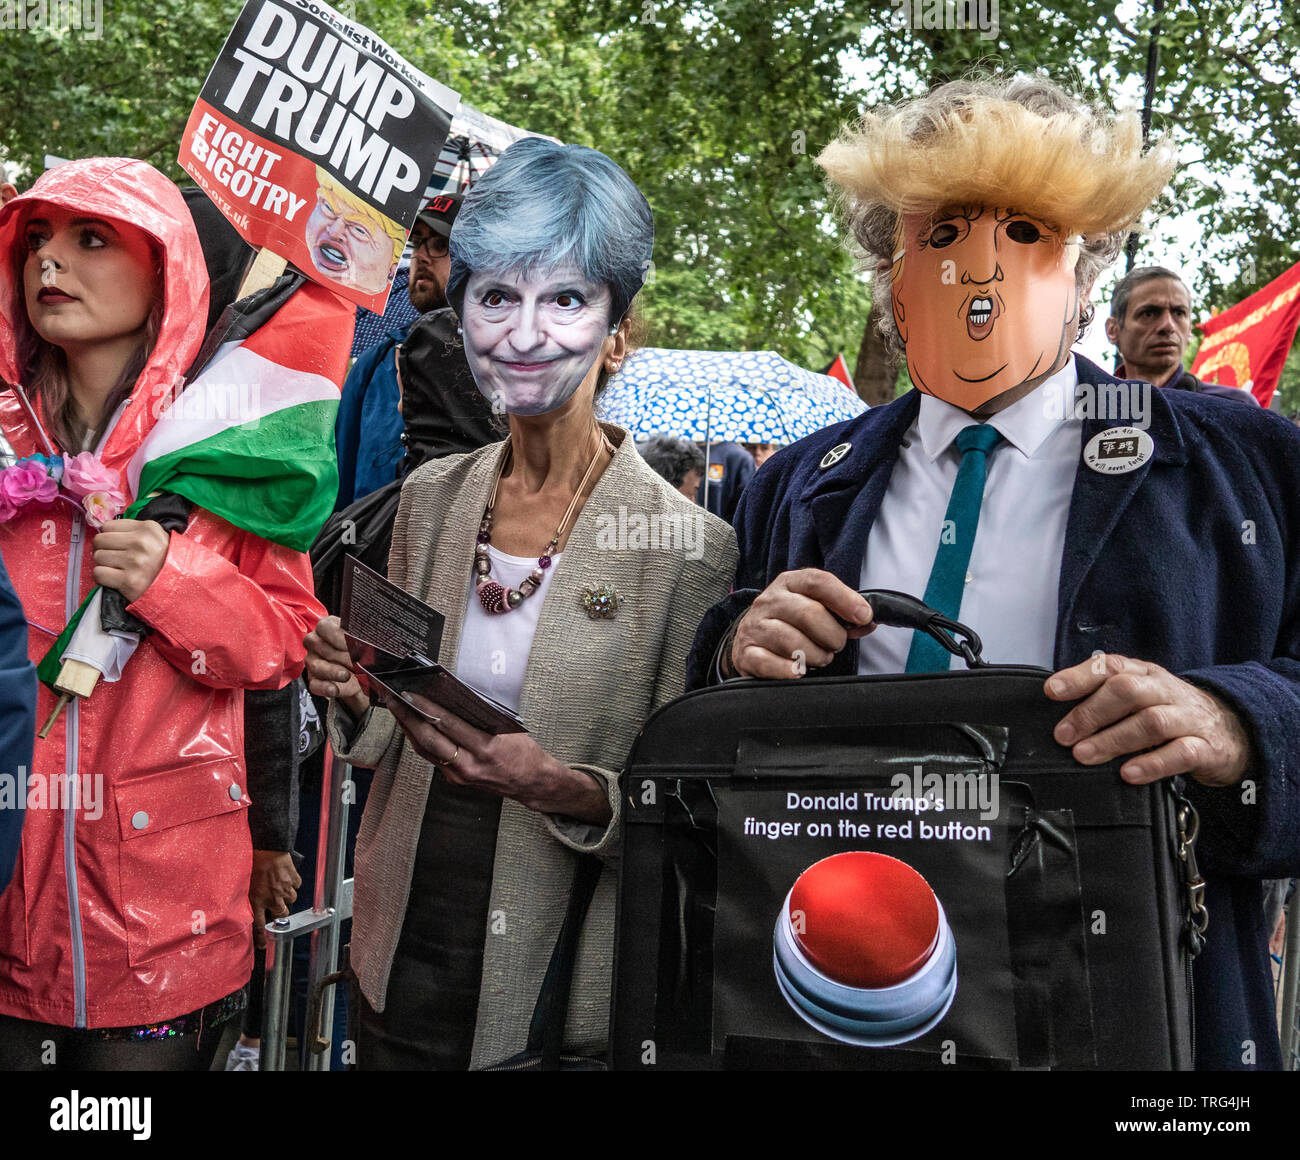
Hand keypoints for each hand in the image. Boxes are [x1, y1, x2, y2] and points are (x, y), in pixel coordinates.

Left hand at [92, 518, 169, 602]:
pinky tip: (116, 578)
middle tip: (115, 557)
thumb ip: (132, 531)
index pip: (107, 526)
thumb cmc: (162, 562)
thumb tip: (102, 532)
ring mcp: (136, 562)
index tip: (118, 545)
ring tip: (119, 569)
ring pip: (98, 557)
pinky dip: (104, 577)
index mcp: (148, 529)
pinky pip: (99, 573)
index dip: (110, 536)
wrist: (178, 586)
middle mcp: (142, 543)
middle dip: (103, 549)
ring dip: (104, 564)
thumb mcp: (155, 538)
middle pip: (100, 540)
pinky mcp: (129, 581)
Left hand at [248, 850, 301, 949]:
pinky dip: (292, 883)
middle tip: (277, 905)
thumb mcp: (243, 882)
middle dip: (280, 911)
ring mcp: (284, 889)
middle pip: (281, 914)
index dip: (262, 937)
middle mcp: (272, 897)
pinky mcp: (293, 879)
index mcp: (256, 900)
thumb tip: (243, 907)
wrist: (266, 845)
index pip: (259, 926)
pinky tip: (285, 876)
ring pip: (291, 899)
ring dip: (286, 895)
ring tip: (279, 885)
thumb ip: (246, 897)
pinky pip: (296, 885)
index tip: (264, 945)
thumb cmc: (252, 861)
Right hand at [304, 615, 367, 717]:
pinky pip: (315, 684)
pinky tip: (335, 689)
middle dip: (339, 654)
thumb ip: (363, 638)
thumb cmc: (362, 650)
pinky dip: (325, 687)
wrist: (364, 672)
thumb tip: (368, 639)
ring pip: (316, 665)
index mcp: (327, 628)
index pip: (324, 627)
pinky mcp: (315, 680)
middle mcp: (317, 643)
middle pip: (319, 645)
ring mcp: (313, 662)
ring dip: (332, 671)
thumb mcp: (365, 640)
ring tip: (346, 675)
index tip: (351, 641)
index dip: (337, 634)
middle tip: (355, 660)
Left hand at [388, 692, 611, 824]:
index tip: (411, 693)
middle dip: (407, 717)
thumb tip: (453, 695)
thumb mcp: (507, 728)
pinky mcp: (454, 780)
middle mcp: (468, 766)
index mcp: (485, 749)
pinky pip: (432, 757)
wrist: (530, 782)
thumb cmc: (523, 752)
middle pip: (428, 740)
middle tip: (392, 698)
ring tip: (396, 709)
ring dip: (408, 728)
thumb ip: (479, 715)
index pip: (448, 725)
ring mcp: (459, 776)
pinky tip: (412, 727)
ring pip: (425, 750)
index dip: (426, 708)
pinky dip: (420, 740)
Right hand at [728, 568, 873, 678]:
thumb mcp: (814, 607)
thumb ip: (842, 613)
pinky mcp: (746, 652)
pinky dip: (789, 670)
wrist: (751, 638)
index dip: (845, 598)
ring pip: (792, 641)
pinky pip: (769, 662)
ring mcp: (755, 626)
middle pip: (809, 613)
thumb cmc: (791, 623)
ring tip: (819, 658)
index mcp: (789, 583)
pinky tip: (798, 670)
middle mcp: (769, 600)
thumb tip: (867, 620)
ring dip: (815, 655)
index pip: (818, 582)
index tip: (863, 616)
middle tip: (836, 645)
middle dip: (832, 635)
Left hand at [1046, 653, 1251, 786]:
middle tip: (1064, 735)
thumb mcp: (1140, 698)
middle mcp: (1166, 691)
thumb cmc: (1170, 713)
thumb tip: (1058, 715)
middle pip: (1128, 691)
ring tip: (1085, 755)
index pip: (1111, 666)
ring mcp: (1188, 718)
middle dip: (1091, 713)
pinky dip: (1152, 764)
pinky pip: (1181, 753)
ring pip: (1151, 722)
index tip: (1052, 691)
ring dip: (1114, 739)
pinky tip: (1128, 774)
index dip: (1080, 676)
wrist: (1232, 731)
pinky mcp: (1207, 748)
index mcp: (1145, 675)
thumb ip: (1105, 698)